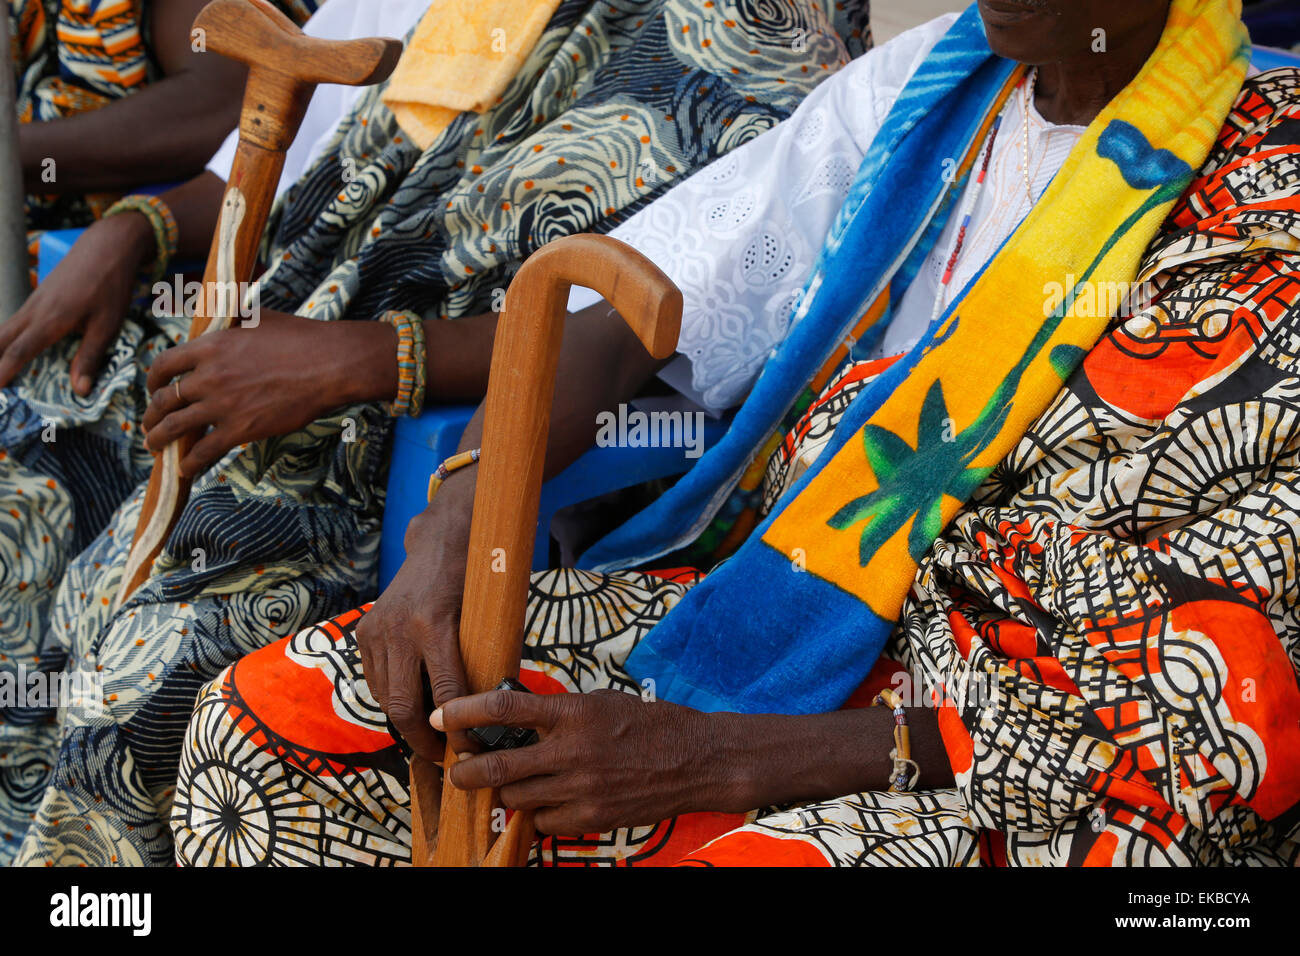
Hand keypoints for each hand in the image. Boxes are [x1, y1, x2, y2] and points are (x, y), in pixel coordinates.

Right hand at [0, 212, 153, 394]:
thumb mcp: (108, 325)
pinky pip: (15, 322)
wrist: (107, 246)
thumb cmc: (111, 287)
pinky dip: (6, 338)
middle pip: (1, 339)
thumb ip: (90, 357)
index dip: (2, 372)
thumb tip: (80, 390)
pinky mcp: (38, 297)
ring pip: (4, 329)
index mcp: (49, 320)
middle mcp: (33, 311)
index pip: (18, 351)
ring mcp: (33, 302)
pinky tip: (8, 348)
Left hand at [142, 312, 394, 475]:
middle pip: (164, 399)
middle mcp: (209, 376)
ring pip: (176, 427)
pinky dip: (190, 462)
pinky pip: (205, 450)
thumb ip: (231, 313)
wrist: (329, 365)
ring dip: (159, 439)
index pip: (164, 365)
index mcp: (210, 346)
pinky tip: (184, 468)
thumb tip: (220, 303)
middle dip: (151, 414)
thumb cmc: (300, 338)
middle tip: (149, 424)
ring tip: (155, 446)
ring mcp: (224, 405)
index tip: (153, 389)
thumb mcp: (258, 315)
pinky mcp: (242, 429)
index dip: (152, 380)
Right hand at [354, 472, 476, 760]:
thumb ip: (484, 660)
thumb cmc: (476, 582)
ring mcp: (376, 630)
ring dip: (405, 721)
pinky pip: (375, 679)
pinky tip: (413, 704)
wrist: (441, 543)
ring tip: (429, 734)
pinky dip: (391, 696)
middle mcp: (399, 629)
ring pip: (384, 697)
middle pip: (404, 706)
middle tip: (441, 757)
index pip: (446, 694)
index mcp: (435, 626)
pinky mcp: (364, 630)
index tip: (468, 751)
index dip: (457, 731)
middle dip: (422, 740)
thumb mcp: (488, 618)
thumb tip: (492, 711)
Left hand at [436, 687, 744, 834]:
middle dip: (465, 771)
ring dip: (504, 794)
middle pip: (497, 766)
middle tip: (455, 770)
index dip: (464, 712)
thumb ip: (559, 710)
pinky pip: (543, 823)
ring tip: (506, 786)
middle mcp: (573, 750)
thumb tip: (515, 717)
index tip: (441, 717)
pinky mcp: (592, 816)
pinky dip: (537, 815)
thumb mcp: (602, 701)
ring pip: (516, 799)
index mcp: (574, 711)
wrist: (697, 760)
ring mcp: (582, 787)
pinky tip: (546, 803)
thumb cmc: (650, 724)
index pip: (504, 707)